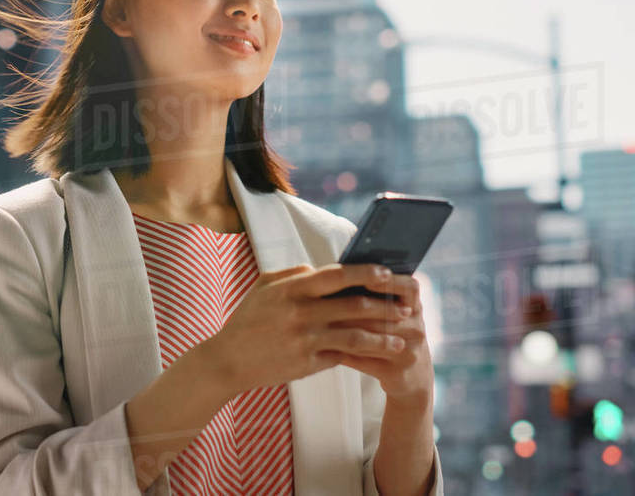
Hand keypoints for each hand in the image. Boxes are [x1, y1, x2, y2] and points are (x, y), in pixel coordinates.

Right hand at [201, 262, 416, 396]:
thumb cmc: (248, 319)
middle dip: (385, 306)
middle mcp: (300, 313)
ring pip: (355, 337)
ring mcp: (304, 340)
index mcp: (292, 289)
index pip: (337, 275)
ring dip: (383, 337)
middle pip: (354, 306)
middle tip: (406, 307)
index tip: (387, 273)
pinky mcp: (306, 364)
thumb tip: (323, 270)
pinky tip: (379, 356)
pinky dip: (363, 356)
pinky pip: (342, 357)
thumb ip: (294, 274)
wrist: (228, 360)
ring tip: (402, 339)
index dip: (365, 273)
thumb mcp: (264, 287)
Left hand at [327, 268, 433, 402]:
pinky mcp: (397, 373)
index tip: (367, 280)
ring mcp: (409, 352)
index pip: (410, 287)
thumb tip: (334, 276)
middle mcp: (416, 328)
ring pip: (371, 337)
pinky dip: (344, 351)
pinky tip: (324, 346)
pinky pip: (365, 360)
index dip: (389, 282)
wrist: (412, 378)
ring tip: (320, 322)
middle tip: (326, 301)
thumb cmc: (391, 335)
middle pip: (384, 314)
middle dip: (353, 307)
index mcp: (414, 306)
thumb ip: (372, 295)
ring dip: (344, 329)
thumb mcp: (392, 314)